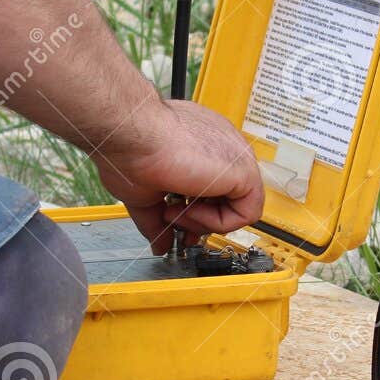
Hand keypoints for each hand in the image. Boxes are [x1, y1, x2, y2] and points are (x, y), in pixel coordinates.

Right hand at [92, 100, 265, 252]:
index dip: (198, 211)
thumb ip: (156, 221)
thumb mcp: (145, 193)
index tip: (176, 221)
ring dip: (205, 221)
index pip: (215, 186)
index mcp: (203, 146)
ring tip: (175, 212)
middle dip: (202, 220)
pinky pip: (248, 211)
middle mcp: (223, 148)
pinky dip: (218, 222)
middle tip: (174, 223)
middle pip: (229, 197)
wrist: (132, 134)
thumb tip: (158, 244)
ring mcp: (236, 157)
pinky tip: (189, 210)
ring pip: (240, 207)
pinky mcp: (245, 170)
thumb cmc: (132, 149)